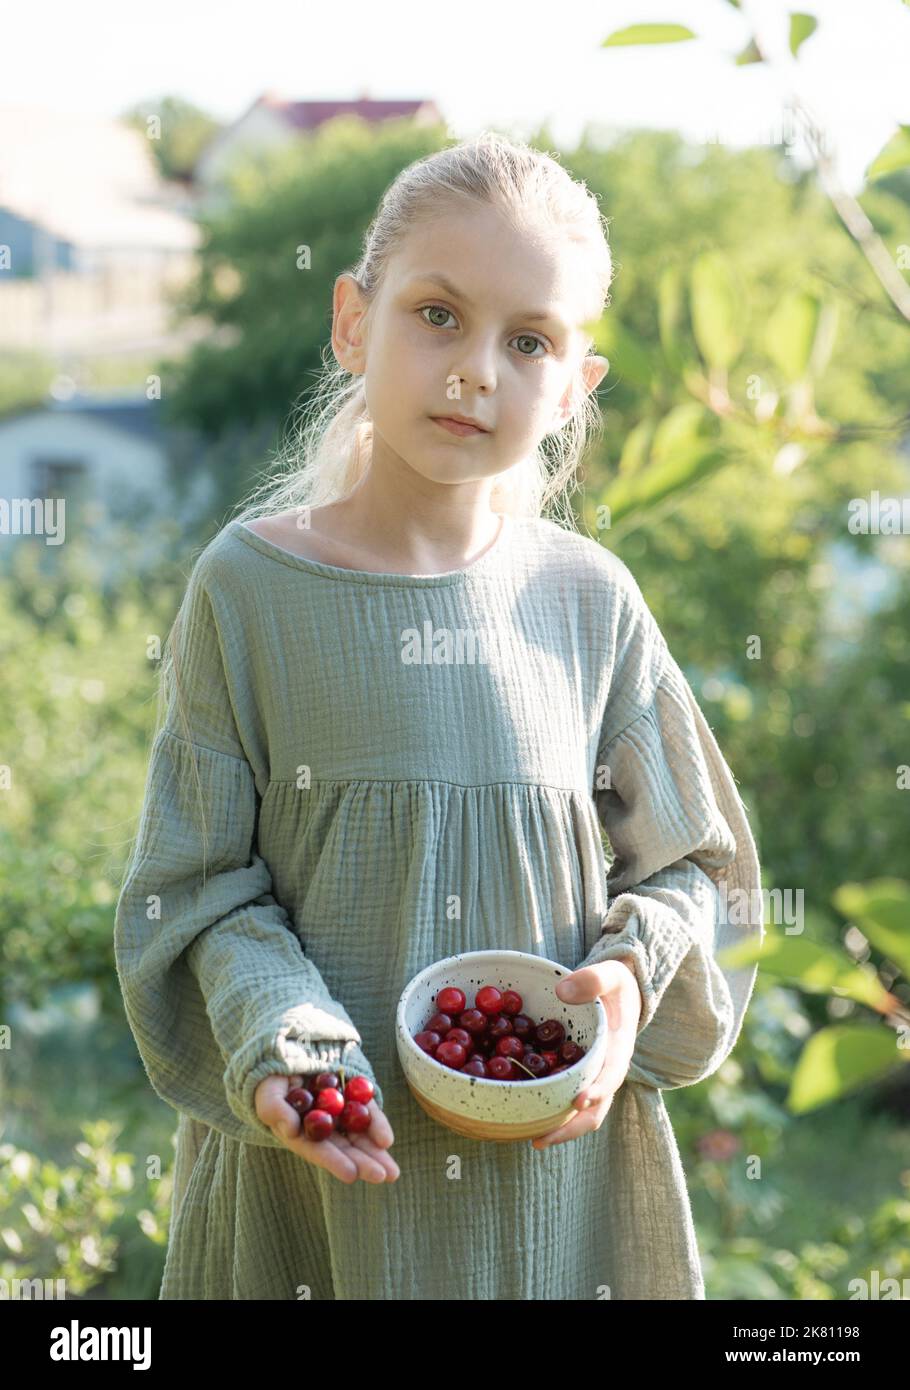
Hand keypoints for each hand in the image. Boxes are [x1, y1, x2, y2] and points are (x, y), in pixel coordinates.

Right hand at [255, 1073, 399, 1183]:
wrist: (290, 1045)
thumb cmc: (272, 1073)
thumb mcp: (267, 1088)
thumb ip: (273, 1108)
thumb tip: (290, 1129)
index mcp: (298, 1130)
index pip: (316, 1149)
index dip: (333, 1161)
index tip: (351, 1174)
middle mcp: (320, 1125)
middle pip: (343, 1147)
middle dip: (363, 1163)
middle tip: (383, 1176)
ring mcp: (338, 1110)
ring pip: (358, 1134)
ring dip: (375, 1153)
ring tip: (392, 1173)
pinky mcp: (352, 1094)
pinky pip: (366, 1111)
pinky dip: (377, 1125)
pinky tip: (386, 1140)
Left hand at [530, 958, 641, 1149]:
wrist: (618, 994)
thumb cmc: (614, 985)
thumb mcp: (611, 973)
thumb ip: (592, 979)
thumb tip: (562, 991)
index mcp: (618, 1049)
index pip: (611, 1075)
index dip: (597, 1090)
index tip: (578, 1101)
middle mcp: (606, 1070)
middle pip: (595, 1108)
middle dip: (571, 1126)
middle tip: (542, 1139)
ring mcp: (591, 1077)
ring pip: (580, 1112)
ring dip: (560, 1128)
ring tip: (532, 1139)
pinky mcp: (575, 1077)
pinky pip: (564, 1097)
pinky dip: (550, 1110)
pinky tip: (524, 1117)